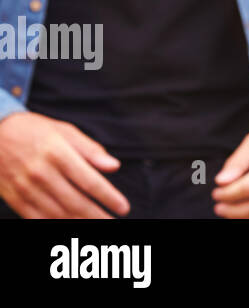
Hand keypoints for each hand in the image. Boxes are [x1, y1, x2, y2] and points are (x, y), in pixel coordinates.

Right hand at [0, 111, 129, 217]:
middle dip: (97, 216)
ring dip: (79, 223)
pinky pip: (36, 218)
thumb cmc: (35, 131)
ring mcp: (26, 188)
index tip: (123, 207)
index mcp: (58, 153)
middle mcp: (42, 173)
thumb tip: (114, 166)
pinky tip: (69, 226)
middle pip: (75, 202)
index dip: (108, 197)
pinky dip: (54, 225)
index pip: (89, 181)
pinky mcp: (15, 198)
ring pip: (57, 213)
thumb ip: (90, 150)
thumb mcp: (65, 131)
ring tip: (96, 227)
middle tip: (113, 223)